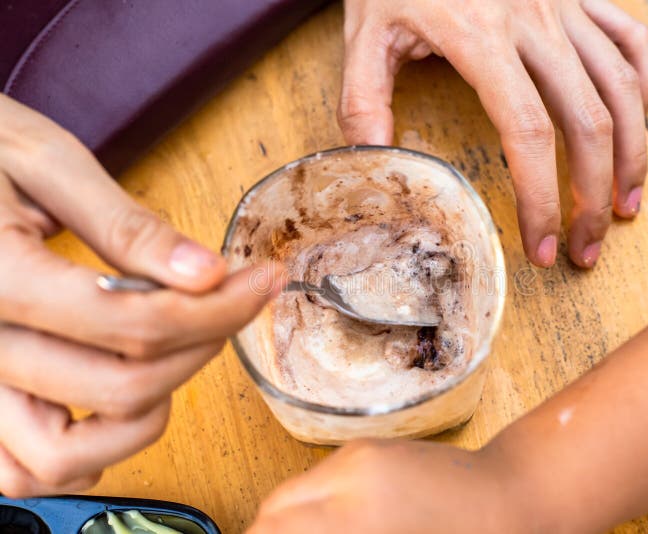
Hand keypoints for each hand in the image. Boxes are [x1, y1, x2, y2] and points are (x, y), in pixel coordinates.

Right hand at [0, 95, 282, 496]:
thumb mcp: (46, 162)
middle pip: (122, 387)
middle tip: (234, 303)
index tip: (260, 282)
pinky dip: (78, 454)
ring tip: (174, 356)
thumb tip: (207, 273)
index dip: (221, 309)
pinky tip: (113, 403)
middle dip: (202, 347)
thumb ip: (126, 226)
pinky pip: (20, 469)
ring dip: (140, 416)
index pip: (138, 323)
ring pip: (66, 457)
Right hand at [248, 440, 529, 532]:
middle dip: (269, 533)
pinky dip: (317, 502)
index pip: (272, 528)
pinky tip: (340, 523)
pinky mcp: (371, 446)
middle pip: (272, 507)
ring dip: (292, 520)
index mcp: (357, 516)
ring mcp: (361, 454)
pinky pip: (322, 476)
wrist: (512, 499)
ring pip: (296, 490)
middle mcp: (351, 475)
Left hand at [340, 0, 647, 267]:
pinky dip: (640, 81)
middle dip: (592, 196)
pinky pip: (627, 36)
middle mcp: (535, 22)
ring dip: (631, 153)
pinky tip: (638, 119)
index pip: (527, 134)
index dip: (541, 198)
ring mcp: (563, 5)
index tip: (541, 246)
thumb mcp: (365, 32)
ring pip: (619, 87)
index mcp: (481, 38)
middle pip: (587, 122)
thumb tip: (377, 164)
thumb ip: (365, 99)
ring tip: (624, 205)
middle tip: (585, 248)